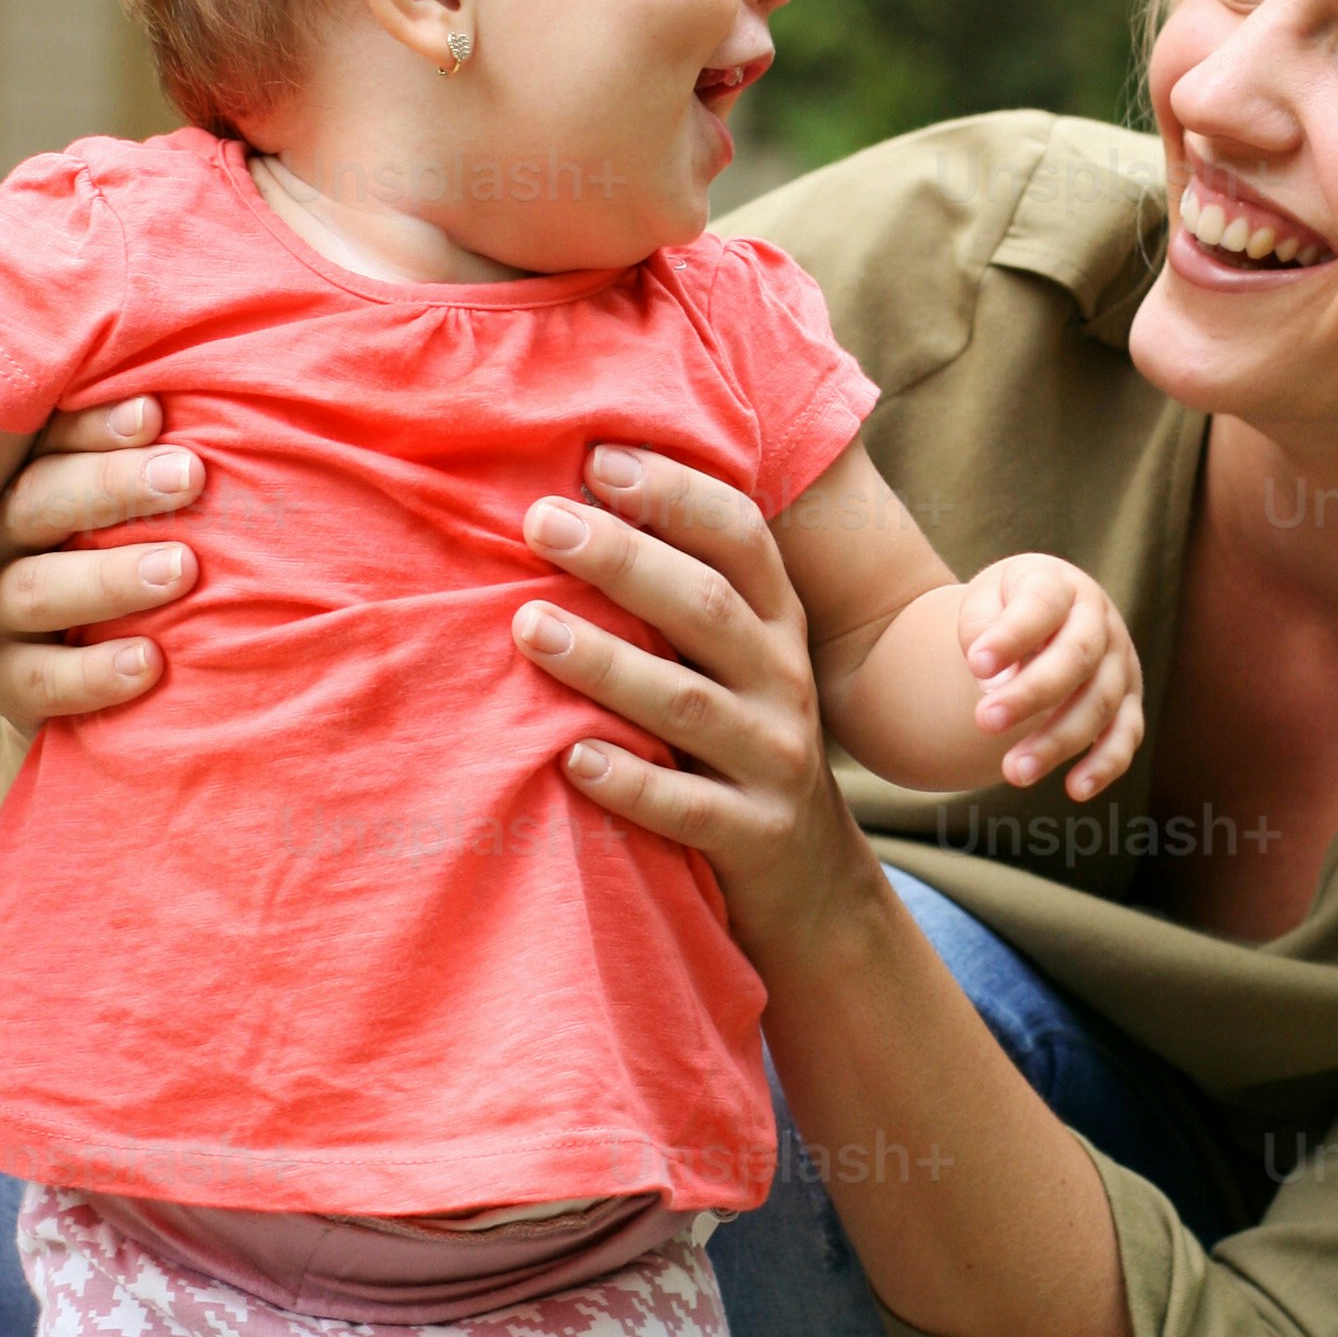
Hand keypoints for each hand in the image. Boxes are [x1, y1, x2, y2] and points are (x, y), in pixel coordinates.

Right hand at [0, 399, 201, 731]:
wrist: (95, 673)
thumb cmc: (147, 556)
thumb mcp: (156, 508)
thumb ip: (175, 463)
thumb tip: (241, 404)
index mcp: (32, 475)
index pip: (50, 436)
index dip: (96, 424)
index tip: (156, 413)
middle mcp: (1, 537)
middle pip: (36, 499)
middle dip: (112, 485)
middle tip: (189, 477)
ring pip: (34, 587)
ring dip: (109, 578)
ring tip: (182, 569)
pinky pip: (36, 678)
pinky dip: (92, 672)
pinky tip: (149, 661)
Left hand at [512, 445, 867, 944]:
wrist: (809, 877)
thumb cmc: (736, 737)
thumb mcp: (734, 656)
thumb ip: (679, 590)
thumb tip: (574, 495)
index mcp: (776, 621)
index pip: (740, 537)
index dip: (675, 494)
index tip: (598, 460)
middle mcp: (783, 679)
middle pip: (707, 606)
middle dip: (623, 558)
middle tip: (541, 522)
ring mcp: (774, 760)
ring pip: (688, 704)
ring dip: (607, 663)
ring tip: (528, 627)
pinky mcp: (753, 836)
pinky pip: (687, 809)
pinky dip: (629, 782)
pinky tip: (569, 758)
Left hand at [959, 556, 1143, 799]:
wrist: (1045, 613)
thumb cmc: (1006, 609)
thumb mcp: (984, 599)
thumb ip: (980, 630)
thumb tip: (993, 682)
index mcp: (1060, 585)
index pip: (1040, 607)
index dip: (1010, 636)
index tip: (975, 664)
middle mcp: (1100, 621)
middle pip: (1075, 658)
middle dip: (1031, 694)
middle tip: (985, 722)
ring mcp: (1120, 662)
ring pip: (1099, 703)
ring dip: (1058, 740)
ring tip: (1013, 772)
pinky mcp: (1129, 701)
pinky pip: (1126, 734)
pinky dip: (1106, 763)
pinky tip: (1076, 789)